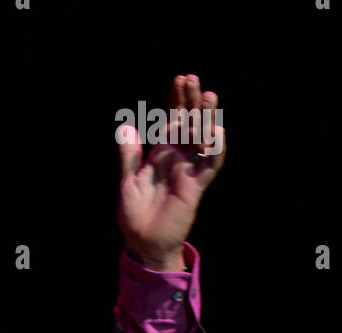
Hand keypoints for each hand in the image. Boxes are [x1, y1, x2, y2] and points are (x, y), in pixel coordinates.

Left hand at [117, 74, 225, 269]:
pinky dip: (215, 150)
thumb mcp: (127, 183)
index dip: (176, 100)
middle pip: (189, 123)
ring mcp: (189, 170)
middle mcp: (178, 158)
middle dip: (192, 102)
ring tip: (208, 97)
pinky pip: (210, 166)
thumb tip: (126, 127)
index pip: (172, 120)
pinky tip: (216, 133)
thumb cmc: (134, 215)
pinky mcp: (196, 187)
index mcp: (161, 153)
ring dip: (206, 119)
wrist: (144, 243)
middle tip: (193, 79)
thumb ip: (129, 157)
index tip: (180, 79)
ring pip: (203, 139)